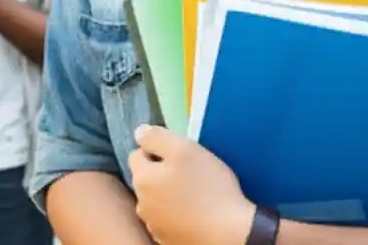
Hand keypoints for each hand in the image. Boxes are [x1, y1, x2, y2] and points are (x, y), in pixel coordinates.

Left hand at [127, 125, 255, 244]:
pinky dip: (176, 215)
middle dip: (161, 173)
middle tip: (190, 174)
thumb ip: (157, 138)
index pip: (137, 154)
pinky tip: (195, 213)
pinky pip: (167, 220)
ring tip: (194, 195)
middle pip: (146, 179)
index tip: (179, 156)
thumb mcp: (184, 150)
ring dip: (167, 196)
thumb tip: (139, 132)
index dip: (157, 150)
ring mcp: (154, 225)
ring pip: (155, 201)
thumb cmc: (209, 188)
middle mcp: (141, 204)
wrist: (230, 234)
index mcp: (142, 179)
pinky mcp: (167, 239)